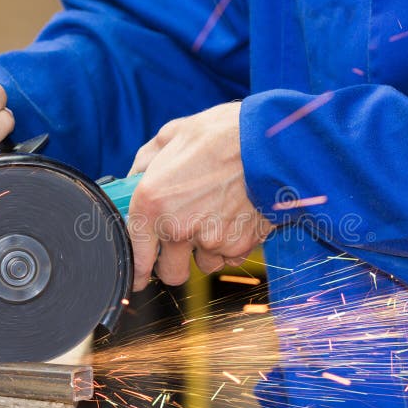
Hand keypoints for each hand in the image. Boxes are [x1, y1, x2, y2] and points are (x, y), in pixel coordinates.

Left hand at [128, 102, 272, 290]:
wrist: (271, 141)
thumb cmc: (223, 133)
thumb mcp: (173, 134)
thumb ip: (147, 161)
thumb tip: (136, 176)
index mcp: (152, 201)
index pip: (136, 255)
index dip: (138, 270)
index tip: (140, 274)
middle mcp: (177, 227)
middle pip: (170, 273)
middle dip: (173, 263)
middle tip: (182, 243)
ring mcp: (210, 241)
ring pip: (204, 265)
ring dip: (206, 251)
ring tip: (217, 218)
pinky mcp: (240, 245)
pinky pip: (230, 258)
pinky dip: (232, 246)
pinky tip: (237, 218)